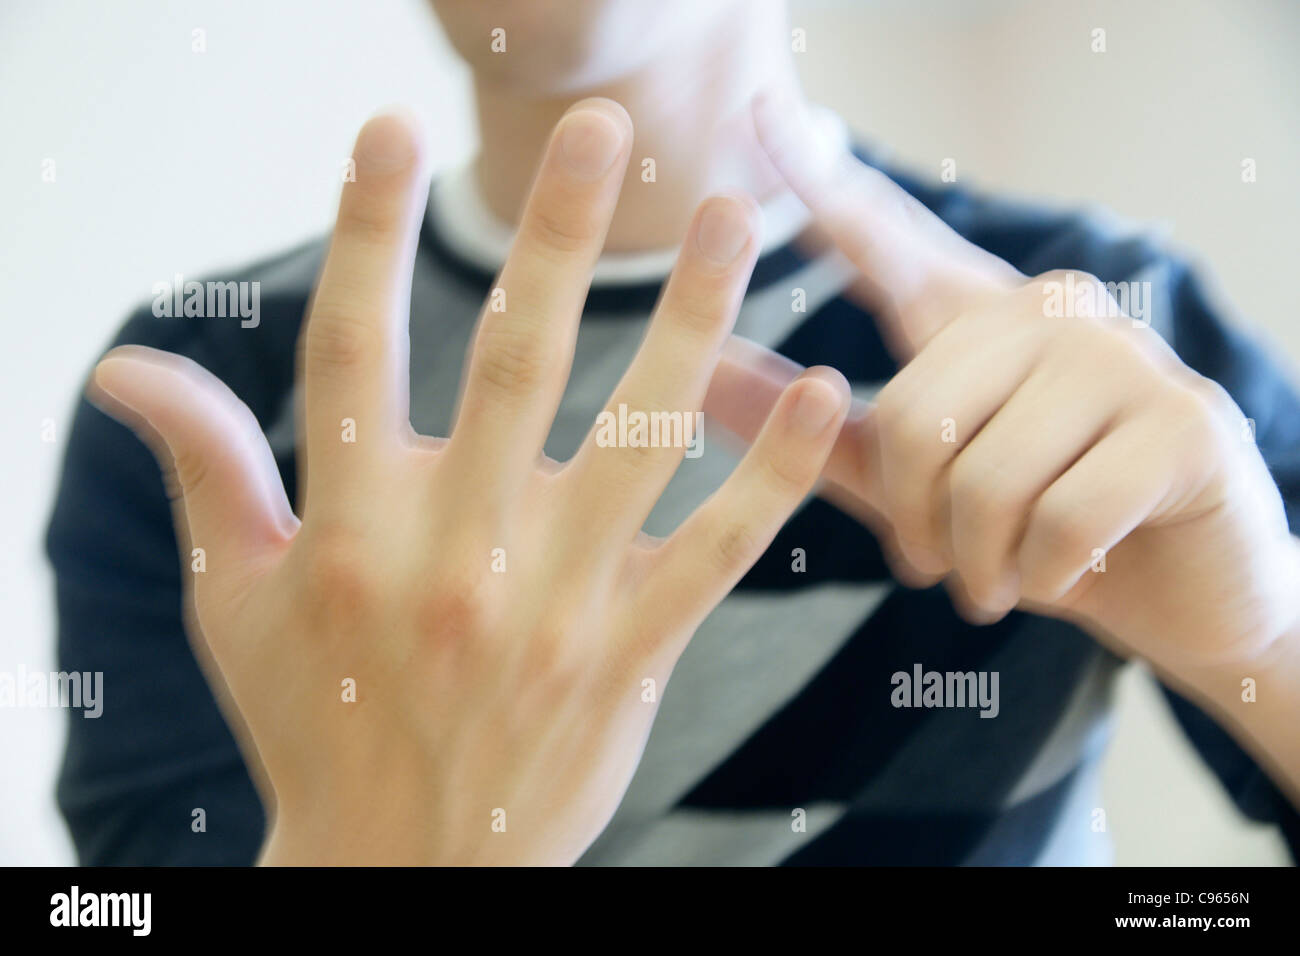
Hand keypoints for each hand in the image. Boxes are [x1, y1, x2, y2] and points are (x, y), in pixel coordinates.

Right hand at [89, 100, 849, 864]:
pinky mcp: (629, 654)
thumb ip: (204, 472)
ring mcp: (554, 607)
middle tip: (598, 131)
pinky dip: (774, 473)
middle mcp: (456, 555)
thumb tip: (124, 371)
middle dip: (554, 239)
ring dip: (691, 321)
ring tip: (731, 219)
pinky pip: (715, 551)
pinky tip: (822, 393)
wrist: (400, 870)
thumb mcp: (233, 602)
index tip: (389, 134)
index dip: (366, 237)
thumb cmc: (314, 723)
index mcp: (350, 530)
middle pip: (514, 369)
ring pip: (637, 439)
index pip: (351, 355)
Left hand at [706, 91, 1299, 676]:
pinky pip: (1061, 522)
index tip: (759, 109)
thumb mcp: (910, 482)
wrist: (1181, 592)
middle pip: (916, 417)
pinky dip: (1048, 577)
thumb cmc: (1034, 529)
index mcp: (975, 317)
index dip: (822, 183)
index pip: (889, 243)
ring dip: (981, 562)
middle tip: (942, 561)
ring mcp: (1125, 358)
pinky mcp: (1187, 425)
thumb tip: (697, 371)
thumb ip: (810, 429)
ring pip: (983, 479)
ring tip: (1007, 572)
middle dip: (917, 523)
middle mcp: (1050, 311)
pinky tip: (1074, 574)